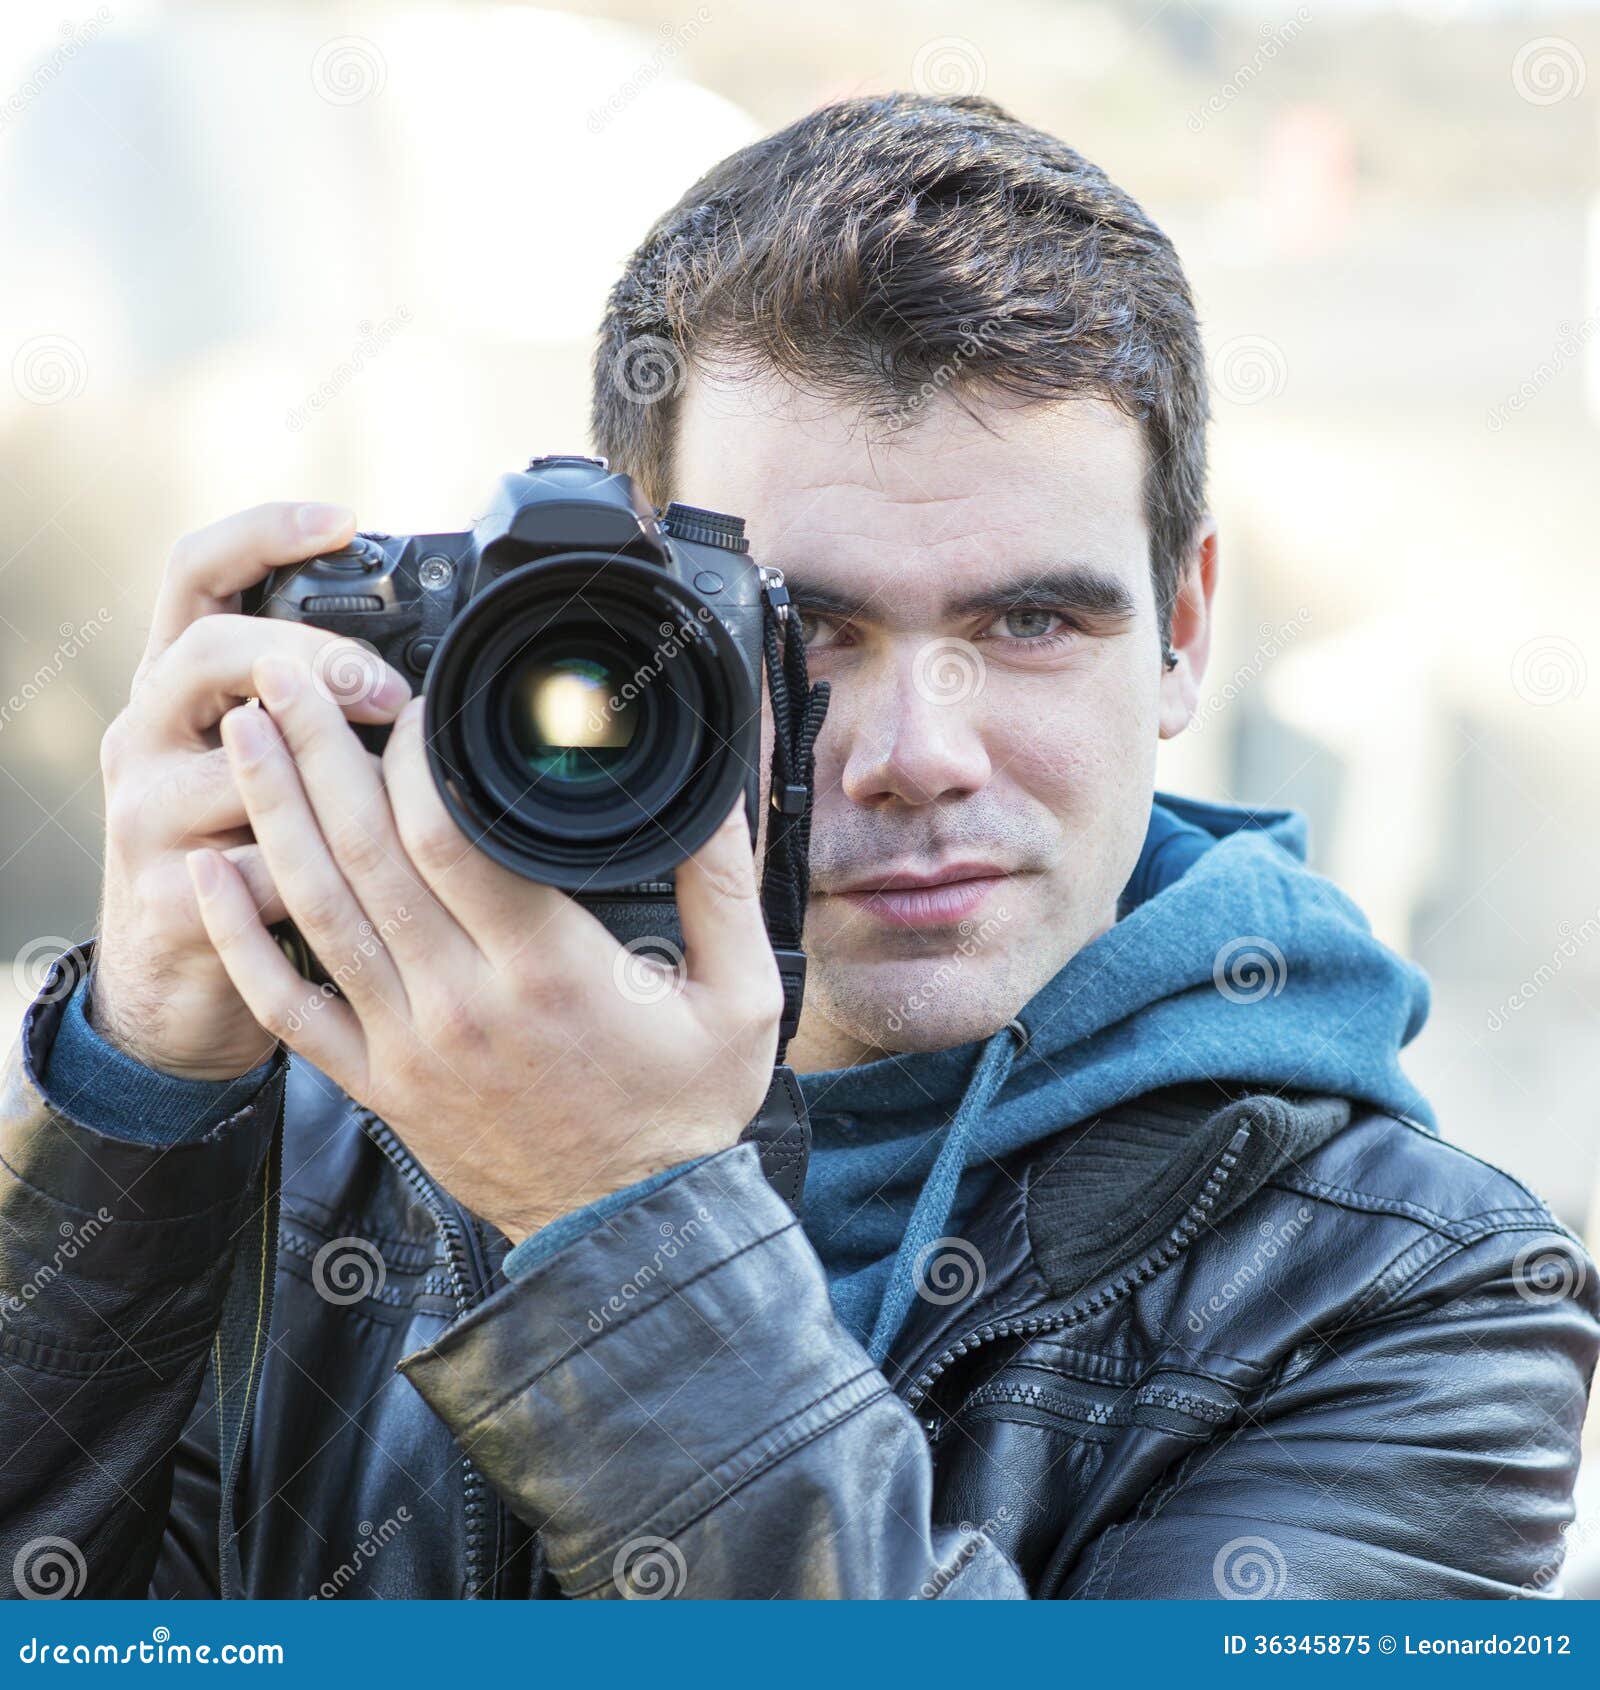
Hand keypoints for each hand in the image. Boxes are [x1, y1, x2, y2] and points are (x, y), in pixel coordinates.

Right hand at [92, 503, 412, 1078]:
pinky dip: (330, 869)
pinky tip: (380, 876)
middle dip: (310, 655)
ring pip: (238, 764)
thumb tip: (443, 667)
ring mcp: (142, 812)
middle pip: (212, 650)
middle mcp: (144, 732)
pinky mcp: (163, 894)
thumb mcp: (278, 762)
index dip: (264, 533)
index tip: (347, 522)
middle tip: (388, 689)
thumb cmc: (255, 851)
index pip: (196, 571)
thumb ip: (326, 710)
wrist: (184, 985)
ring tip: (398, 773)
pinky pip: (260, 867)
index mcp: (177, 685)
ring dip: (331, 768)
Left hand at [185, 659, 782, 1242]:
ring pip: (318, 911)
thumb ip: (724, 885)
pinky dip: (241, 939)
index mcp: (547, 968)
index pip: (450, 834)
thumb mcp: (743, 997)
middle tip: (280, 670)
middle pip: (365, 852)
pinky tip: (211, 874)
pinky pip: (289, 1006)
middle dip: (317, 749)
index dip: (412, 753)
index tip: (404, 697)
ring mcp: (407, 1045)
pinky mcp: (378, 1083)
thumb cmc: (686, 1112)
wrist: (631, 1234)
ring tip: (241, 732)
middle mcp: (462, 1000)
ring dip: (273, 814)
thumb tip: (717, 791)